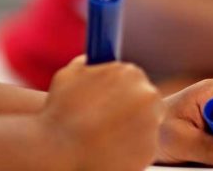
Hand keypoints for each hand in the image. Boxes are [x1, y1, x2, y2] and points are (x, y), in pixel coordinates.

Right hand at [40, 56, 163, 170]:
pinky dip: (130, 151)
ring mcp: (151, 124)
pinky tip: (110, 151)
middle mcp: (147, 96)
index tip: (111, 104)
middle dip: (130, 112)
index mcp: (132, 73)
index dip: (122, 93)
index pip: (135, 81)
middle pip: (146, 103)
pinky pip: (142, 149)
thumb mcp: (70, 75)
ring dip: (131, 131)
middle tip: (108, 123)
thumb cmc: (61, 112)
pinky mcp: (150, 150)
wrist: (60, 151)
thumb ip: (87, 64)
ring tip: (106, 138)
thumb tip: (91, 61)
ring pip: (145, 127)